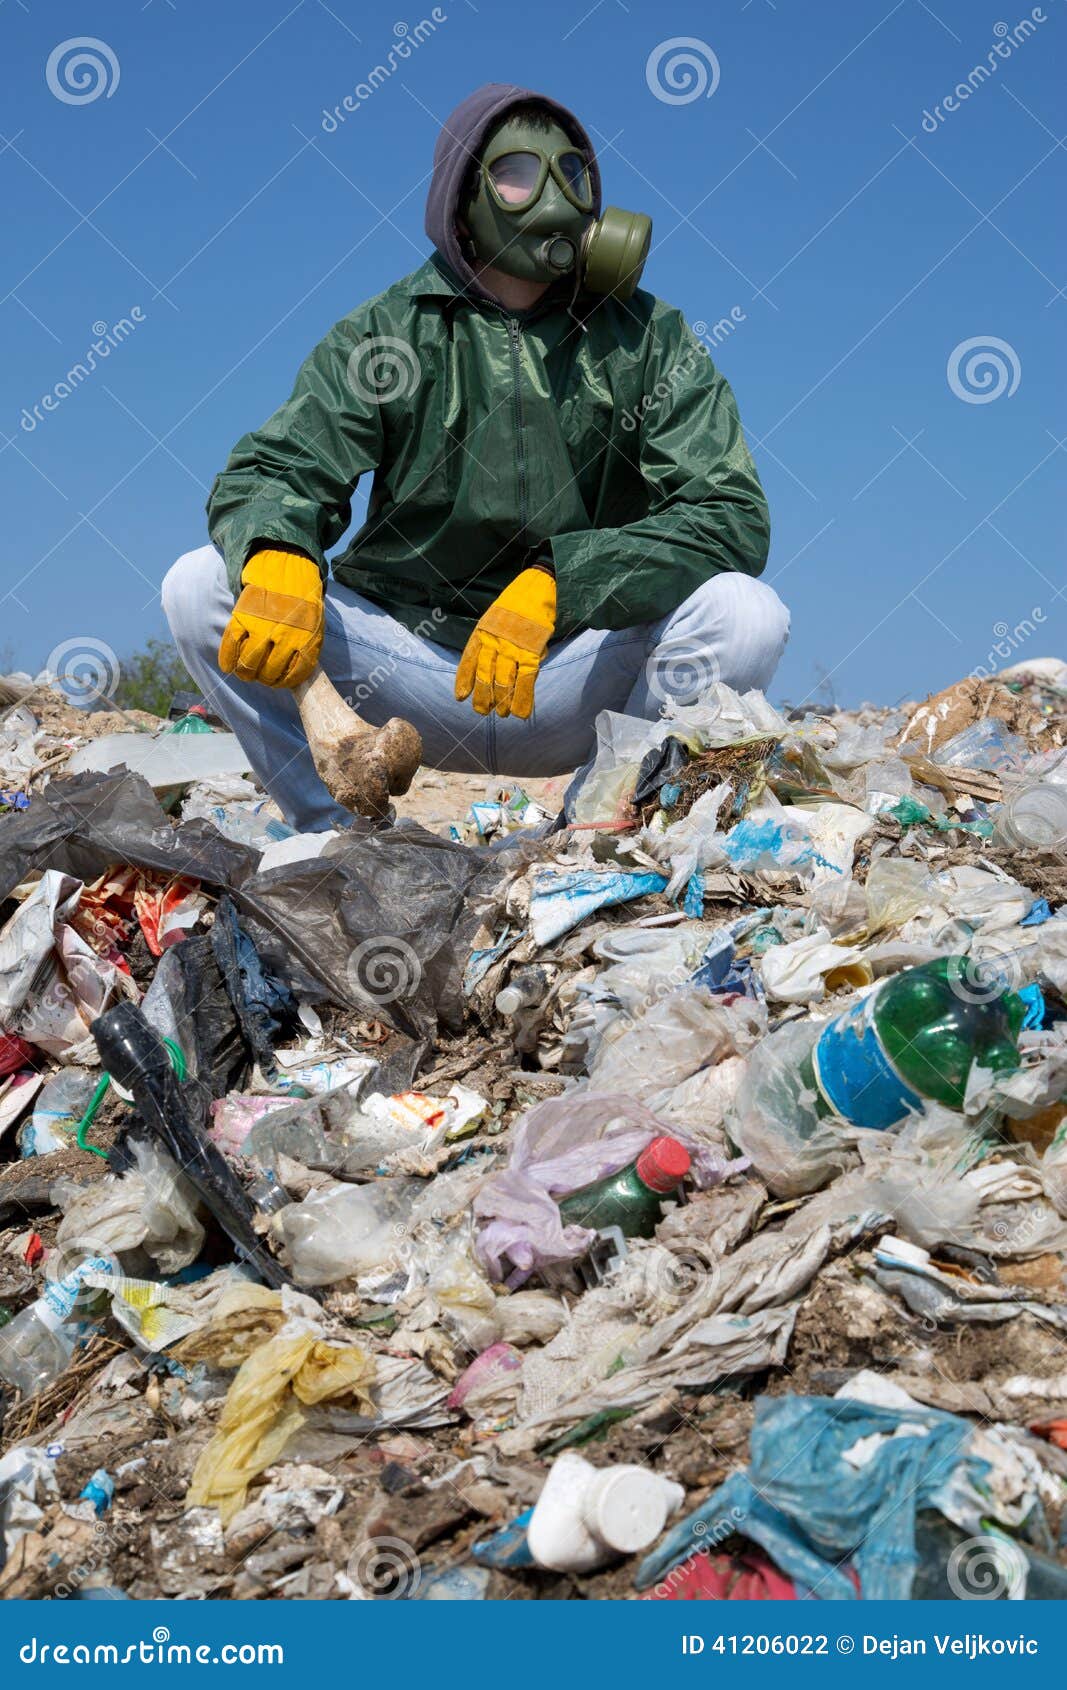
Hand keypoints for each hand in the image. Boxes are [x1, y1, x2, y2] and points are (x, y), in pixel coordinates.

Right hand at [218, 548, 323, 686]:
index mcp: (306, 638)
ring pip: (248, 664)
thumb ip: (305, 645)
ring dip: (245, 673)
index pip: (294, 675)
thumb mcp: (314, 621)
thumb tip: (293, 671)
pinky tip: (227, 664)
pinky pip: (231, 646)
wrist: (286, 561)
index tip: (277, 682)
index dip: (283, 683)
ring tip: (244, 671)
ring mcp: (262, 627)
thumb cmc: (302, 594)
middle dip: (262, 678)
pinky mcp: (242, 616)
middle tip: (259, 675)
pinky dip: (227, 659)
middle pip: (268, 673)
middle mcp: (284, 636)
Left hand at [454, 566, 555, 718]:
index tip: (460, 697)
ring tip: (500, 714)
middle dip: (482, 696)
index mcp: (482, 632)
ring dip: (501, 701)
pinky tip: (520, 714)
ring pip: (503, 682)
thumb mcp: (492, 618)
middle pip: (485, 675)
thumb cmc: (515, 604)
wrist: (537, 587)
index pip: (469, 660)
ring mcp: (513, 647)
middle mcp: (495, 641)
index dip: (464, 680)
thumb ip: (489, 640)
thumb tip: (488, 666)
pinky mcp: (532, 652)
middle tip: (481, 711)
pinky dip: (523, 699)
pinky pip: (526, 681)